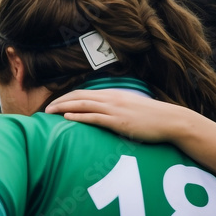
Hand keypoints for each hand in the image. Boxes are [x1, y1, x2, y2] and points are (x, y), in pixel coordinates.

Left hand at [45, 89, 190, 142]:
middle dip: (60, 101)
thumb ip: (116, 108)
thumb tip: (104, 114)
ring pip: (83, 105)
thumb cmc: (151, 117)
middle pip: (79, 96)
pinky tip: (67, 118)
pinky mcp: (119, 122)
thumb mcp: (130, 108)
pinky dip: (79, 116)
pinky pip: (95, 117)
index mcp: (113, 95)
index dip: (66, 97)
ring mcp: (115, 109)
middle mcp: (111, 99)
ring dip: (63, 108)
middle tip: (45, 109)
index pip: (83, 93)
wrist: (170, 120)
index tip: (54, 104)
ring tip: (49, 113)